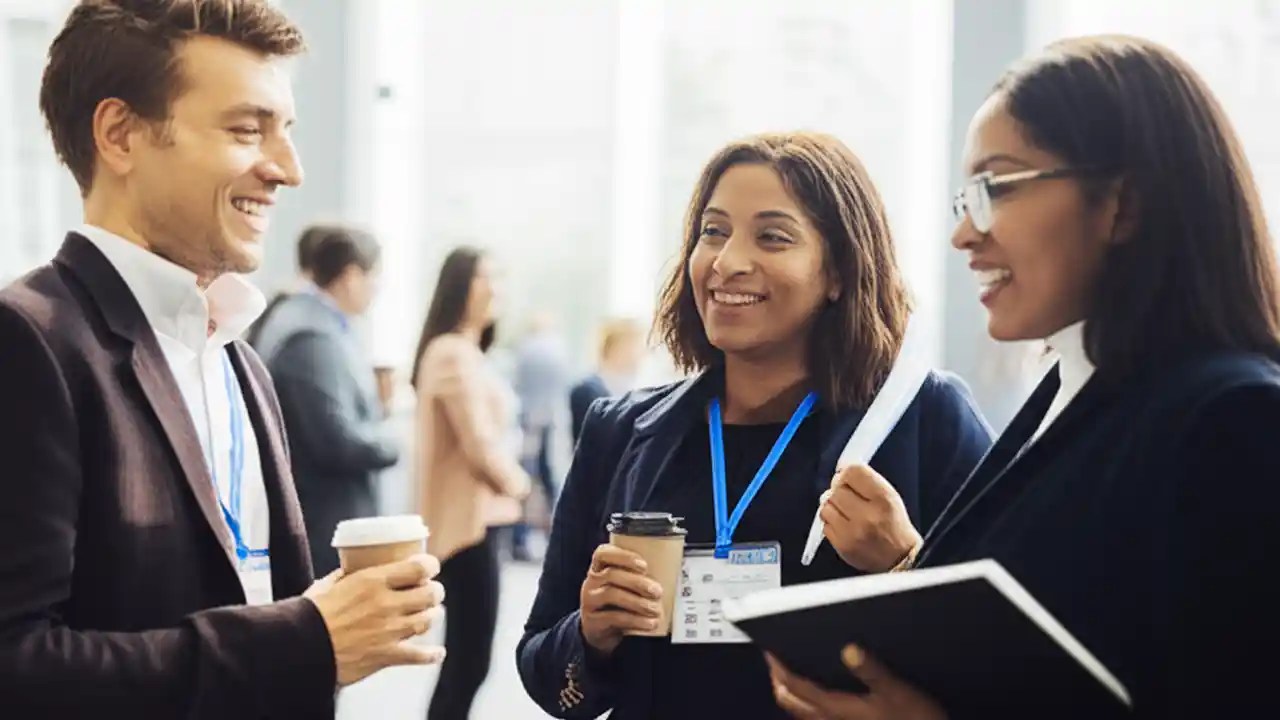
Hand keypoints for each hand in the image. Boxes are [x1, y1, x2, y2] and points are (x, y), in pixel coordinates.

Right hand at [305, 554, 446, 685]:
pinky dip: (431, 655)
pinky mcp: (386, 655)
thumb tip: (349, 570)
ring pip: (427, 620)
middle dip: (435, 591)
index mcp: (373, 581)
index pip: (418, 567)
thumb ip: (344, 576)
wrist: (299, 647)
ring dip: (431, 615)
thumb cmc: (308, 615)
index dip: (430, 565)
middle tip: (431, 591)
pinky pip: (418, 656)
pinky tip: (438, 652)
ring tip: (429, 613)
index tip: (430, 566)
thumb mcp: (328, 585)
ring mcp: (389, 630)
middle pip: (430, 594)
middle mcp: (386, 604)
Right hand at [579, 544, 663, 655]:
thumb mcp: (623, 587)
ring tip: (655, 609)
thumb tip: (671, 574)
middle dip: (637, 582)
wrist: (600, 631)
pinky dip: (635, 620)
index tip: (644, 565)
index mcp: (600, 567)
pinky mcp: (593, 621)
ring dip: (638, 602)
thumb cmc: (617, 602)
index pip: (603, 553)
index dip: (623, 556)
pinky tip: (649, 623)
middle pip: (611, 575)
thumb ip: (638, 577)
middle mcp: (592, 581)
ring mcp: (590, 601)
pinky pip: (614, 618)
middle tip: (657, 591)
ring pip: (612, 595)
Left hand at [767, 646, 945, 719]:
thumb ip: (872, 670)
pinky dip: (808, 701)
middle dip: (778, 680)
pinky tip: (820, 690)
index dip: (778, 667)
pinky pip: (818, 716)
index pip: (796, 686)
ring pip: (803, 711)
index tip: (767, 648)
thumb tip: (848, 648)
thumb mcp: (898, 692)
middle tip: (773, 659)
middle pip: (791, 702)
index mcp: (837, 707)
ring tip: (790, 671)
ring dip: (792, 691)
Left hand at [820, 465, 921, 572]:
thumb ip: (866, 480)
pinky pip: (825, 525)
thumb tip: (840, 471)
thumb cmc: (894, 524)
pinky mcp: (843, 546)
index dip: (847, 473)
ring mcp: (853, 532)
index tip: (847, 478)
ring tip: (847, 513)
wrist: (899, 557)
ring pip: (826, 506)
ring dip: (833, 507)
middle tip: (849, 499)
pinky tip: (844, 526)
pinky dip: (832, 523)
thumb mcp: (890, 495)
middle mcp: (868, 515)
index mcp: (883, 499)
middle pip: (836, 489)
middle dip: (840, 491)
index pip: (853, 472)